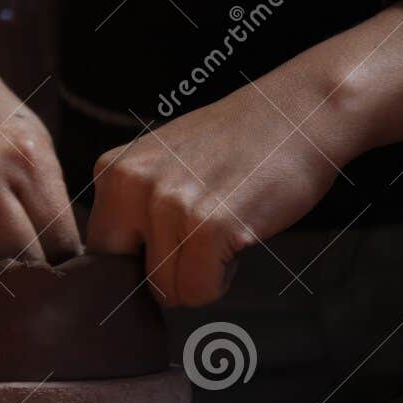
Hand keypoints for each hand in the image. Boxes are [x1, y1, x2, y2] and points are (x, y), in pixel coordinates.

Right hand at [0, 13, 80, 290]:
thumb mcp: (39, 153)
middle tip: (30, 284)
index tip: (63, 278)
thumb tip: (63, 281)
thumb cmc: (0, 134)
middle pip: (15, 264)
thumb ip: (51, 210)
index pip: (58, 246)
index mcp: (26, 160)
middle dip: (27, 281)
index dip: (64, 269)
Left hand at [87, 69, 354, 307]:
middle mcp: (131, 185)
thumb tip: (115, 275)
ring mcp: (169, 205)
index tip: (174, 241)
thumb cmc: (238, 143)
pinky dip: (223, 279)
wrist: (299, 110)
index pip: (103, 256)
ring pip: (168, 292)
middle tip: (201, 238)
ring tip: (225, 227)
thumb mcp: (163, 162)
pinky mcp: (209, 226)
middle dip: (167, 275)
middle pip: (132, 280)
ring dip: (200, 274)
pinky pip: (199, 291)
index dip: (141, 261)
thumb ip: (133, 206)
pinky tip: (237, 237)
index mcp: (113, 171)